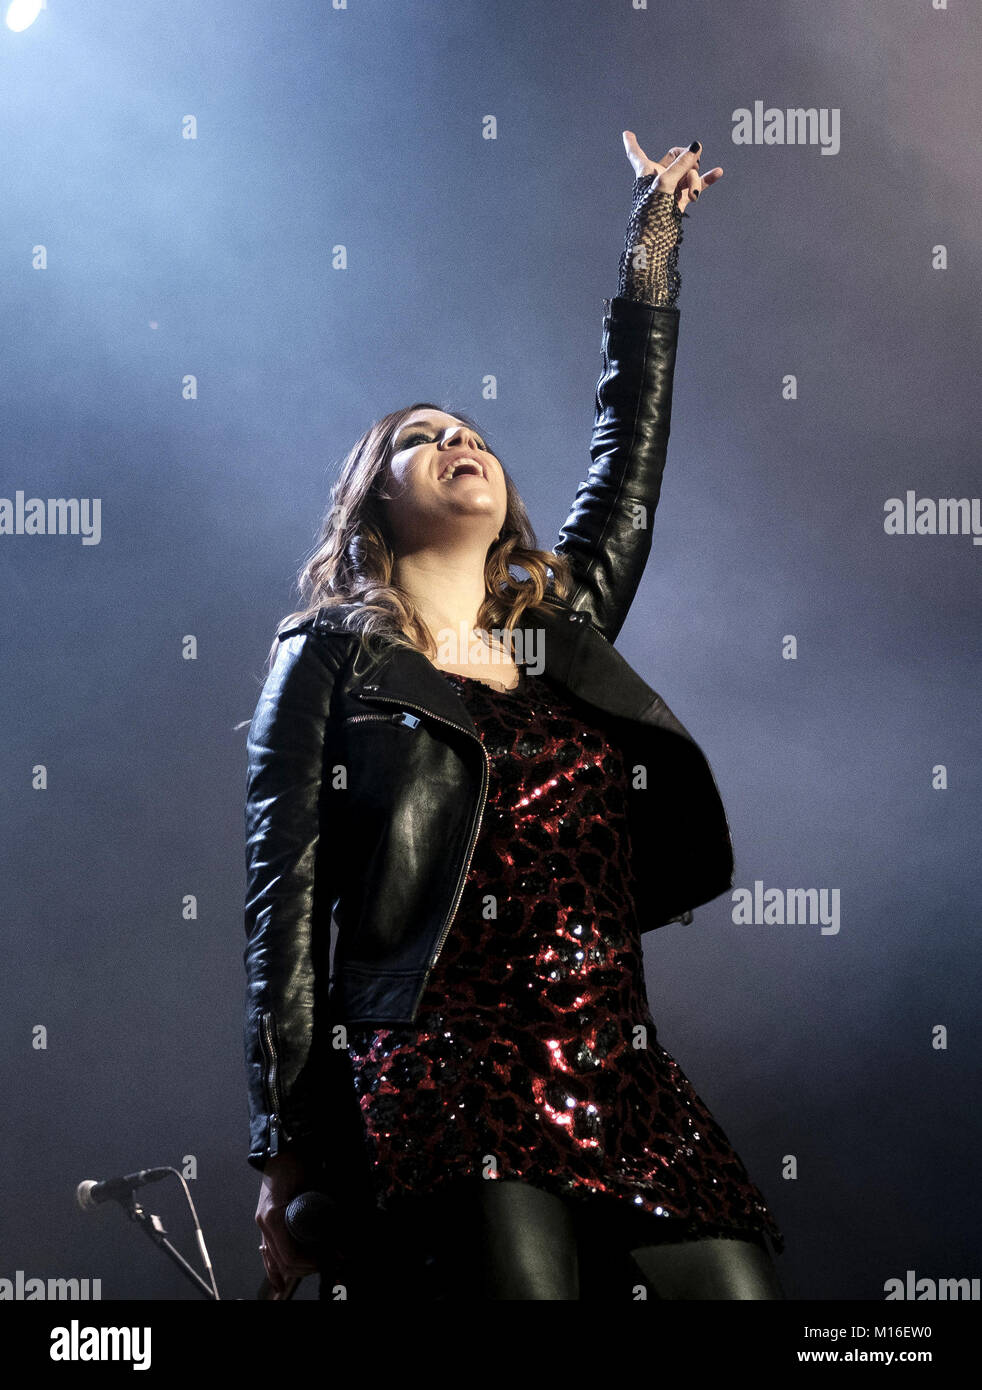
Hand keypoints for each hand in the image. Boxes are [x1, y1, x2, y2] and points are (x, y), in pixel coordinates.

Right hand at [255, 1150, 321, 1294]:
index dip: (310, 1263)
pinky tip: (279, 1284)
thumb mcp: (315, 1188)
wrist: (284, 1149)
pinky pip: (267, 1252)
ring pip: (273, 1260)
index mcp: (274, 1217)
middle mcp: (264, 1223)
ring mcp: (262, 1223)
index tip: (328, 1260)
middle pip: (282, 1262)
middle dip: (305, 1268)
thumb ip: (327, 1215)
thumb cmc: (299, 1164)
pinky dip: (273, 1268)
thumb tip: (343, 1241)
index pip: (290, 1256)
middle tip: (327, 1263)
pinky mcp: (265, 1222)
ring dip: (292, 1270)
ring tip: (313, 1269)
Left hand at [622, 131, 722, 212]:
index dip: (632, 143)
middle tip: (693, 167)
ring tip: (693, 194)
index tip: (627, 134)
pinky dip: (707, 179)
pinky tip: (718, 172)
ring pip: (689, 172)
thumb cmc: (651, 213)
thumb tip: (697, 147)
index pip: (636, 154)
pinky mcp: (681, 200)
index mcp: (646, 172)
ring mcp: (671, 189)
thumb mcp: (664, 183)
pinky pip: (697, 185)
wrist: (655, 240)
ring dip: (695, 179)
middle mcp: (658, 178)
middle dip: (687, 161)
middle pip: (677, 157)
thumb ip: (681, 164)